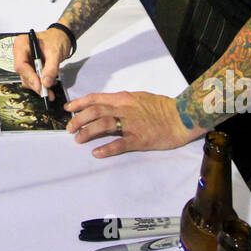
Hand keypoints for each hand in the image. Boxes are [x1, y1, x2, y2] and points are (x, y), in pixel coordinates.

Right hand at [13, 28, 72, 98]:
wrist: (61, 37)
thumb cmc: (57, 39)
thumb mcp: (55, 53)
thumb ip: (51, 68)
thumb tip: (46, 83)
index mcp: (22, 45)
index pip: (21, 64)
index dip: (29, 76)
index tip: (39, 86)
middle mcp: (20, 53)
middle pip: (23, 73)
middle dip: (35, 84)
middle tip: (46, 93)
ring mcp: (25, 60)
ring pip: (27, 78)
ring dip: (38, 86)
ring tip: (50, 91)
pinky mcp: (30, 66)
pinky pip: (32, 78)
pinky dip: (40, 83)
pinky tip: (48, 86)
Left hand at [64, 90, 201, 158]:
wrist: (182, 116)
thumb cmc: (161, 107)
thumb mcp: (139, 98)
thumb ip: (121, 102)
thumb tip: (104, 106)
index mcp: (124, 98)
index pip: (96, 98)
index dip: (80, 103)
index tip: (68, 109)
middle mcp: (125, 109)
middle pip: (95, 111)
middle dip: (79, 120)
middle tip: (69, 129)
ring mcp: (132, 124)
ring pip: (103, 125)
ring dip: (87, 132)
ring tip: (78, 139)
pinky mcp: (140, 139)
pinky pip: (120, 144)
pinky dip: (106, 148)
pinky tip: (96, 153)